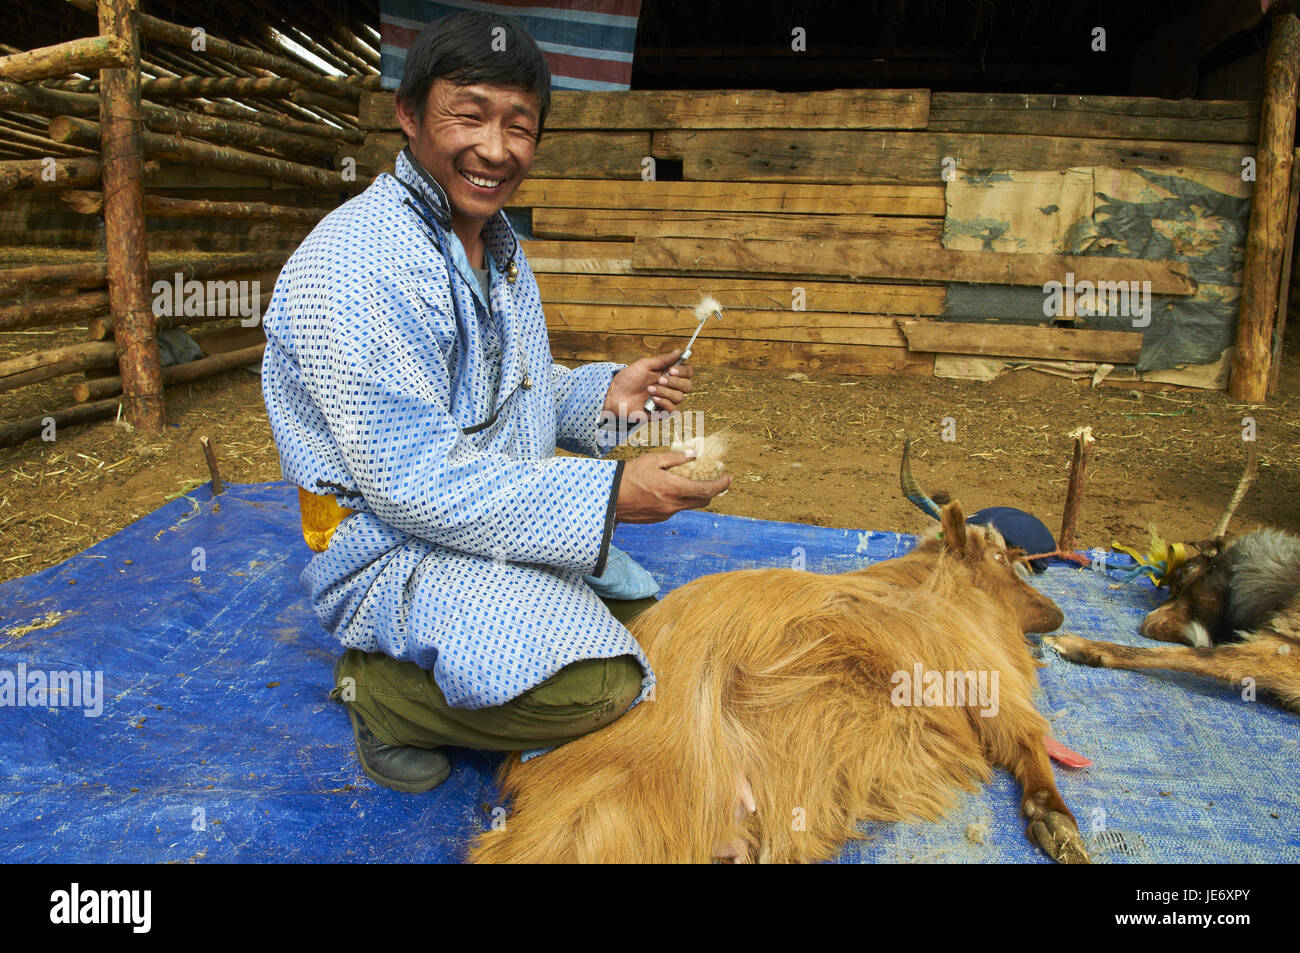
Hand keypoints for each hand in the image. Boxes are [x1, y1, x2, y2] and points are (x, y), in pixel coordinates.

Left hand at [604, 350, 692, 425]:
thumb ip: (663, 359)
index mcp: (668, 375)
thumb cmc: (628, 379)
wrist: (615, 395)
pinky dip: (665, 403)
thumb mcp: (645, 365)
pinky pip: (673, 410)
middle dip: (675, 382)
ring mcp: (666, 401)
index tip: (672, 369)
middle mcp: (670, 388)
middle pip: (687, 386)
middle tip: (660, 379)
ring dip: (665, 391)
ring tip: (649, 389)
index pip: (687, 373)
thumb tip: (679, 351)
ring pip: (679, 397)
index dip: (684, 371)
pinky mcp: (661, 413)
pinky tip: (653, 399)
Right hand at [615, 451, 730, 523]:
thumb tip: (693, 454)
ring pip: (688, 505)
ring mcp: (665, 514)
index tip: (728, 479)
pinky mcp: (657, 519)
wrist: (608, 498)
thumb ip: (674, 458)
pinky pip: (675, 509)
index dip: (720, 485)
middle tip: (715, 481)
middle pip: (701, 501)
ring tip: (691, 483)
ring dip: (694, 496)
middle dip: (711, 491)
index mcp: (673, 489)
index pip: (705, 490)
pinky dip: (679, 500)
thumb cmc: (628, 476)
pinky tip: (671, 490)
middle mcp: (672, 505)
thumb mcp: (651, 461)